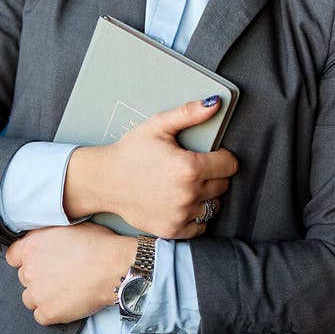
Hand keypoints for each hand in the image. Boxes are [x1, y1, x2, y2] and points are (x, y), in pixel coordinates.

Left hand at [5, 223, 135, 325]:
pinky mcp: (48, 313)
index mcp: (32, 245)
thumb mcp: (69, 227)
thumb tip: (46, 241)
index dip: (25, 258)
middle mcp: (30, 270)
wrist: (113, 267)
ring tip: (62, 289)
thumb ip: (48, 236)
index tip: (37, 261)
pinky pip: (40, 316)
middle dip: (38, 276)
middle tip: (58, 274)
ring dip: (42, 295)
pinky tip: (66, 302)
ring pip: (29, 298)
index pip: (13, 256)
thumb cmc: (97, 243)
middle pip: (24, 277)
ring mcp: (38, 293)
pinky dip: (51, 311)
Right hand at [63, 96, 238, 238]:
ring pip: (214, 206)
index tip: (211, 155)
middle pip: (223, 185)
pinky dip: (196, 215)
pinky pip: (201, 226)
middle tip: (194, 168)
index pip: (229, 165)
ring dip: (207, 195)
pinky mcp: (173, 230)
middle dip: (214, 174)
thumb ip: (189, 113)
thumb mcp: (158, 125)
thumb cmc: (131, 151)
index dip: (222, 156)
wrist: (105, 180)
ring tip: (188, 184)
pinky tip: (182, 202)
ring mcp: (181, 215)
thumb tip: (215, 103)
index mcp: (189, 167)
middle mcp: (188, 194)